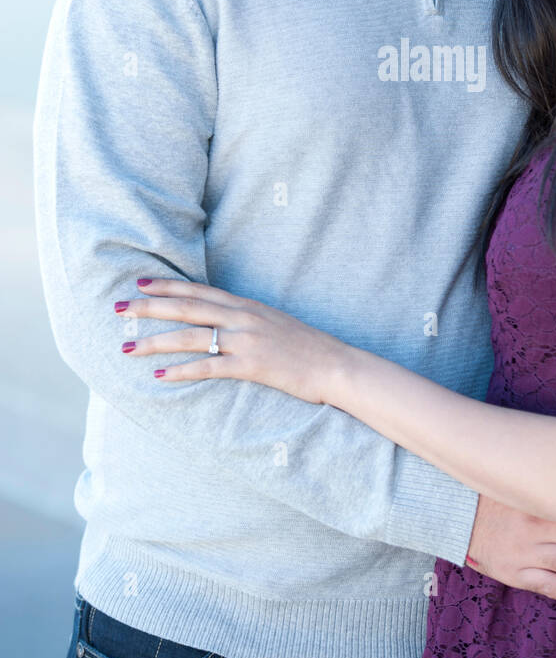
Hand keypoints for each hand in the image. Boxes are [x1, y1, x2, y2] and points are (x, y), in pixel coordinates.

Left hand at [116, 277, 345, 403]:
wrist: (335, 365)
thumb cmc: (306, 347)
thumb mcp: (274, 322)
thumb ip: (246, 318)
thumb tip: (220, 320)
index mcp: (247, 306)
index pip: (198, 291)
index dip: (167, 286)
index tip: (140, 282)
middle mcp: (243, 318)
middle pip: (187, 309)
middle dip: (149, 307)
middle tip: (119, 308)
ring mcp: (246, 341)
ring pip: (190, 337)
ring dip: (155, 341)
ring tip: (127, 347)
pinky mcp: (251, 366)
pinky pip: (208, 367)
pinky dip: (181, 371)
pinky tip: (159, 375)